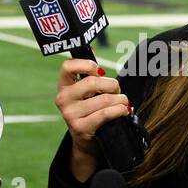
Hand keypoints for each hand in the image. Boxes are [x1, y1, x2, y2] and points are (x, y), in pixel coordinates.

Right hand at [54, 58, 128, 181]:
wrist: (87, 140)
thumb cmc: (91, 110)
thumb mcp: (88, 91)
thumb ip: (89, 72)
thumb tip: (90, 46)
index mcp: (63, 86)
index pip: (67, 66)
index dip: (86, 64)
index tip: (99, 70)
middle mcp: (63, 99)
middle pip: (92, 82)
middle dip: (112, 84)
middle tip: (117, 90)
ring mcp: (70, 115)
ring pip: (103, 99)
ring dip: (120, 99)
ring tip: (123, 102)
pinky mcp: (80, 128)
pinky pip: (105, 114)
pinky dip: (119, 110)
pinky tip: (124, 110)